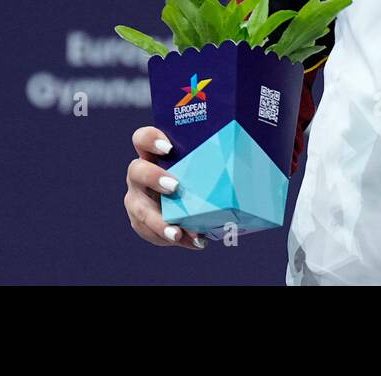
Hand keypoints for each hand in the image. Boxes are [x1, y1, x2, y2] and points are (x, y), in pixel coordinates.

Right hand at [125, 126, 208, 250]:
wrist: (183, 200)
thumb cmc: (196, 173)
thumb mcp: (198, 163)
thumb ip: (208, 156)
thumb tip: (243, 150)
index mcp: (152, 153)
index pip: (142, 138)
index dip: (151, 140)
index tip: (169, 148)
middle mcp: (140, 174)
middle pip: (137, 171)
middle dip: (154, 178)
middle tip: (175, 187)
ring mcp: (137, 198)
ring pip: (140, 209)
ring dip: (160, 222)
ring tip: (178, 233)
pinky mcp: (141, 220)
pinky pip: (151, 232)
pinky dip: (172, 238)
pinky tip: (194, 242)